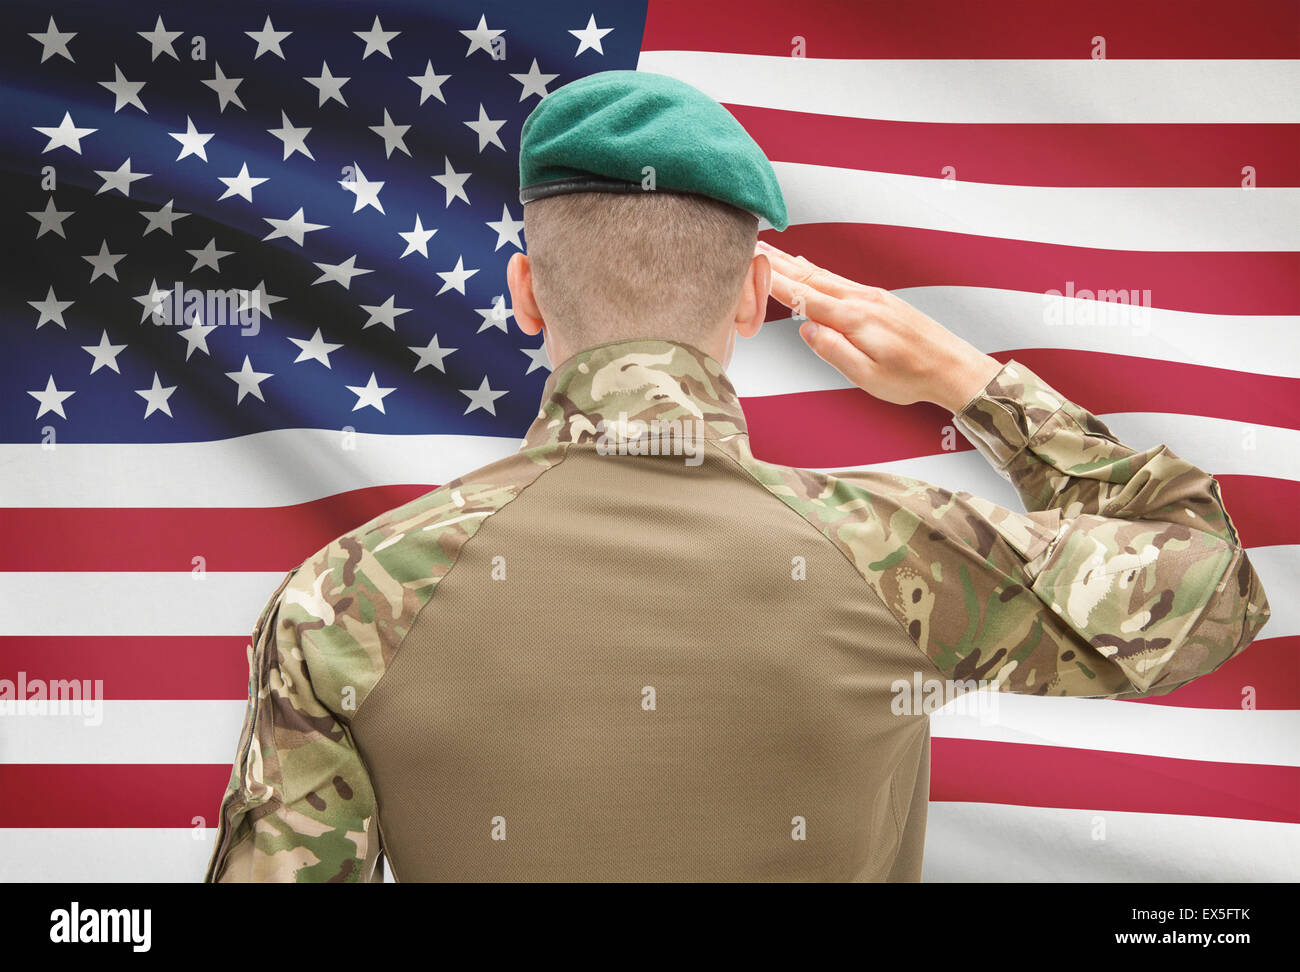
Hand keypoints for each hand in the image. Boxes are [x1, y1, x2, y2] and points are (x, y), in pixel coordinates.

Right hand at [757, 240, 1002, 412]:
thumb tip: (805, 329)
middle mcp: (860, 299)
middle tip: (749, 246)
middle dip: (776, 262)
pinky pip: (837, 278)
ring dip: (792, 262)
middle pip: (808, 277)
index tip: (747, 267)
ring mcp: (870, 295)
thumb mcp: (866, 377)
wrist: (951, 366)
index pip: (802, 297)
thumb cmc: (910, 378)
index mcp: (853, 319)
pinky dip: (814, 269)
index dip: (772, 282)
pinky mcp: (878, 298)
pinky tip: (805, 265)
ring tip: (768, 250)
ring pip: (822, 274)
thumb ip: (833, 351)